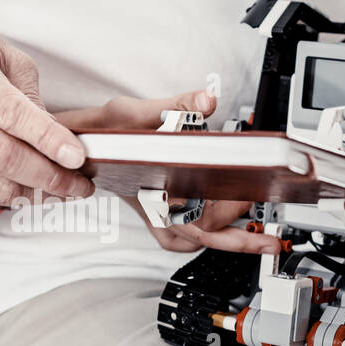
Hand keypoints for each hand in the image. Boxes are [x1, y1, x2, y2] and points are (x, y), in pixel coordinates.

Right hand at [0, 26, 93, 206]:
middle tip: (82, 183)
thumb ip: (30, 93)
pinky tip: (39, 187)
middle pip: (5, 159)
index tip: (77, 156)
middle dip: (51, 177)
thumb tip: (56, 135)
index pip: (11, 116)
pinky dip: (18, 195)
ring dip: (39, 193)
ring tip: (68, 189)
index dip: (48, 139)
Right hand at [64, 88, 282, 254]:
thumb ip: (176, 105)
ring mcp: (155, 210)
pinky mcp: (154, 207)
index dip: (226, 215)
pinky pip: (178, 233)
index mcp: (153, 193)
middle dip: (239, 242)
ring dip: (222, 239)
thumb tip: (206, 101)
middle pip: (201, 237)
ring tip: (253, 238)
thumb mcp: (135, 112)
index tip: (248, 199)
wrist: (75, 143)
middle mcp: (155, 207)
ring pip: (192, 238)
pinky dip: (199, 234)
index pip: (195, 220)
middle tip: (269, 243)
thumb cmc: (99, 134)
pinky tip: (216, 224)